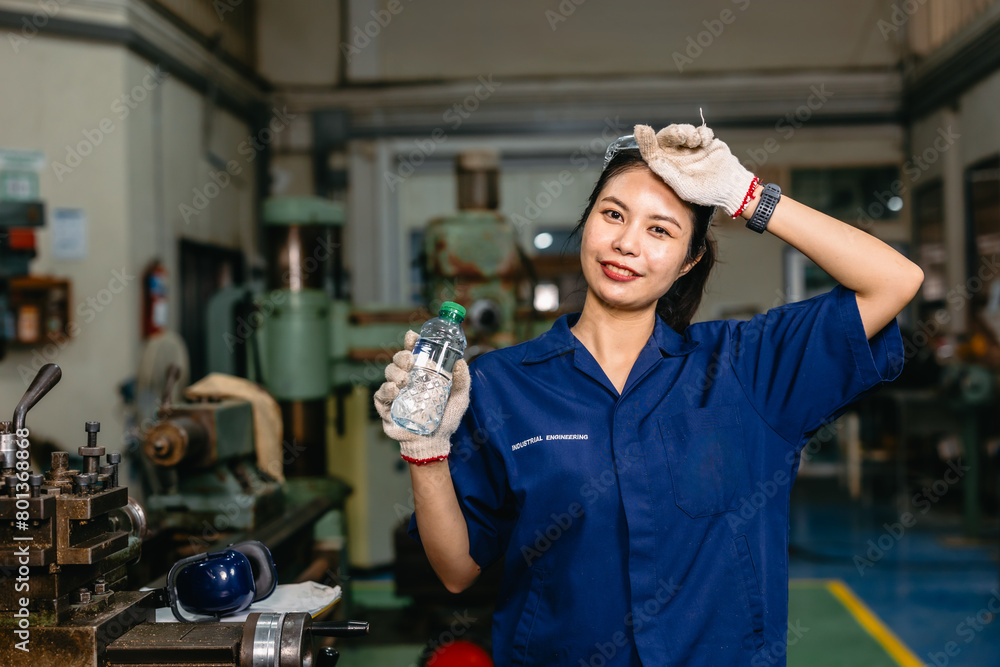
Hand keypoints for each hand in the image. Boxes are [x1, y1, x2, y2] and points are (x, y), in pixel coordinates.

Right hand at [373, 330, 470, 463]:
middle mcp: (408, 379)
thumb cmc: (446, 419)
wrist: (434, 442)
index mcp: (423, 374)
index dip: (411, 342)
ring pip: (389, 373)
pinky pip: (380, 394)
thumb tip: (461, 362)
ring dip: (395, 372)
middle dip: (401, 356)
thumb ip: (462, 382)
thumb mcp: (459, 399)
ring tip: (404, 380)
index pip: (414, 353)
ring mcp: (395, 392)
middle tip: (410, 361)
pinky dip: (386, 389)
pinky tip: (394, 390)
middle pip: (399, 360)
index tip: (412, 336)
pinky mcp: (386, 406)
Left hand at [634, 122, 756, 216]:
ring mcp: (691, 147)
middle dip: (672, 132)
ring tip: (695, 142)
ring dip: (688, 132)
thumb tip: (652, 158)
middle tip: (681, 136)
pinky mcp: (705, 142)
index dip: (646, 140)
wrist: (732, 188)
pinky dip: (702, 133)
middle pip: (667, 136)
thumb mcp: (684, 186)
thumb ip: (668, 172)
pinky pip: (701, 130)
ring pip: (683, 130)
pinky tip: (706, 143)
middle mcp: (677, 155)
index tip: (641, 129)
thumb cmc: (706, 192)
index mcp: (668, 166)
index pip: (652, 150)